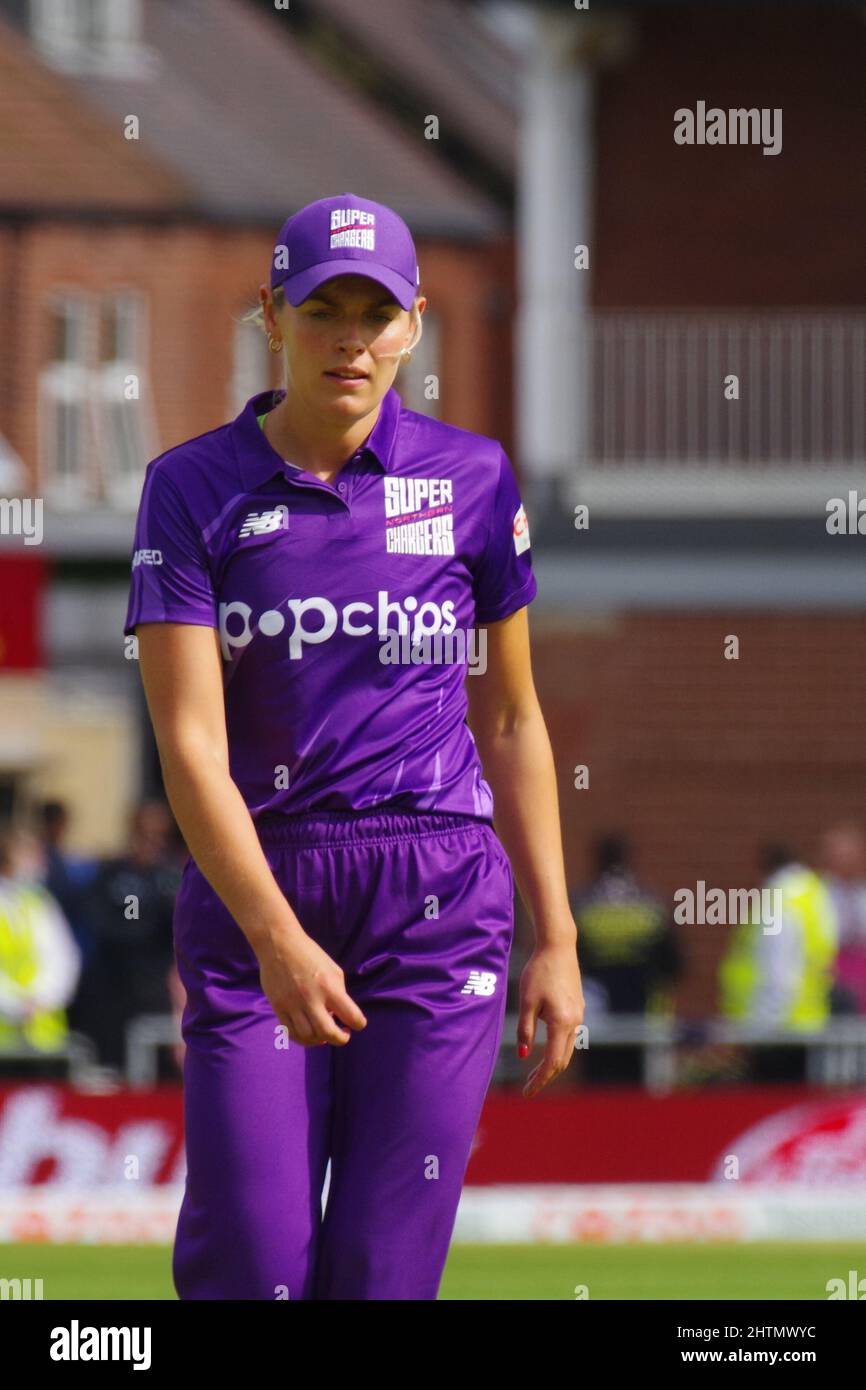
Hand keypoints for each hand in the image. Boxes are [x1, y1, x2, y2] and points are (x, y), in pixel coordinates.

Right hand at [257, 929, 366, 1046]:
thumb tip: (338, 1017)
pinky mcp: (278, 1008)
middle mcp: (311, 998)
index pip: (351, 1016)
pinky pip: (291, 1033)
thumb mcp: (333, 970)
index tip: (357, 1024)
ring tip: (324, 1034)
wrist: (279, 944)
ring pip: (308, 1037)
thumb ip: (339, 993)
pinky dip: (303, 1039)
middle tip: (343, 1034)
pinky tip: (309, 1034)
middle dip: (340, 1039)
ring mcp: (293, 1004)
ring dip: (320, 1041)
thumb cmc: (310, 955)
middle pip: (328, 1032)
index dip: (358, 1024)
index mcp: (329, 986)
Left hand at [517, 940, 584, 1097]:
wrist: (558, 948)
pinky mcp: (578, 1007)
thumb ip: (525, 1030)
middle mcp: (575, 1022)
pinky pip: (569, 1036)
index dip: (540, 1080)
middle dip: (545, 1076)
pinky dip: (557, 1049)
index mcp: (562, 1023)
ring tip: (533, 1074)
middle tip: (527, 1088)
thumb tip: (524, 1056)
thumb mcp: (526, 1002)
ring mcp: (579, 1015)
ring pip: (567, 1049)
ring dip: (552, 1064)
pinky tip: (545, 1050)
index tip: (528, 1093)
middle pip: (563, 1060)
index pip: (553, 1062)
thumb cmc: (539, 972)